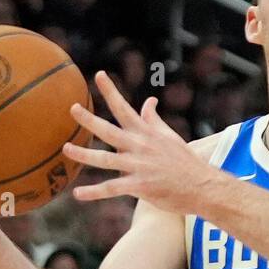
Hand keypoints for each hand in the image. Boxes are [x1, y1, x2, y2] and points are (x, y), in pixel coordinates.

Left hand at [63, 70, 217, 214]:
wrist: (202, 185)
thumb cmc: (184, 161)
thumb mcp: (169, 136)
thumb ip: (153, 119)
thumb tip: (149, 100)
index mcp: (146, 133)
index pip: (125, 108)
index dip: (111, 91)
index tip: (99, 75)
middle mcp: (141, 147)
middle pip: (110, 130)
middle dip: (89, 119)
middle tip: (72, 108)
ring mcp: (139, 166)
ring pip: (106, 159)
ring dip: (84, 155)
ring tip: (66, 149)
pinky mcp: (140, 186)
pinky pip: (112, 189)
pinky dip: (94, 192)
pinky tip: (78, 194)